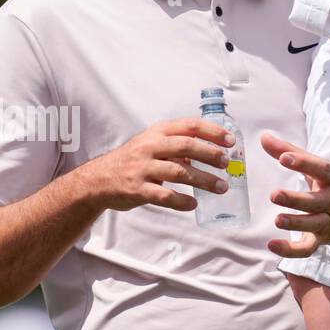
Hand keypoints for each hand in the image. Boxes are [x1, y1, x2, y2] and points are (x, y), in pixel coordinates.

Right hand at [81, 117, 233, 212]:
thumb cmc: (131, 161)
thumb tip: (209, 153)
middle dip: (210, 154)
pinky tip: (193, 204)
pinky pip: (165, 195)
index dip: (212, 132)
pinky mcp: (138, 189)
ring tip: (221, 187)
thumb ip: (176, 147)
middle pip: (186, 146)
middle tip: (226, 163)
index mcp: (156, 133)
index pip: (189, 126)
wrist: (99, 180)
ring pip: (179, 172)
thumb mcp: (151, 145)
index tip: (230, 140)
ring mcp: (143, 168)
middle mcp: (149, 147)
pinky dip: (182, 201)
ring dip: (204, 180)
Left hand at [260, 131, 329, 256]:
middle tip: (274, 195)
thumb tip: (264, 137)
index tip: (284, 157)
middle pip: (316, 201)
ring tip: (278, 220)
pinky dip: (291, 250)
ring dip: (296, 224)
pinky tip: (272, 245)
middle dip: (295, 199)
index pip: (321, 169)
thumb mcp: (322, 167)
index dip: (303, 163)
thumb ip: (291, 151)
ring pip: (314, 225)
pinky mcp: (324, 238)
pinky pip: (308, 248)